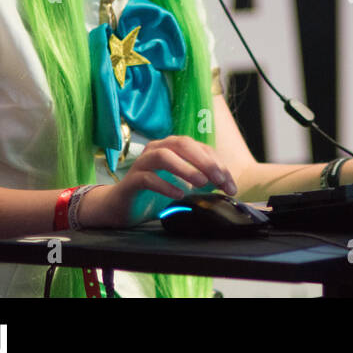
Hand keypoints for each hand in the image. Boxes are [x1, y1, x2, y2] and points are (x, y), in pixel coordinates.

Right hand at [78, 135, 236, 227]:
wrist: (123, 207)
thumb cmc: (157, 193)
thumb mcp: (185, 186)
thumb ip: (204, 182)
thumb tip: (228, 185)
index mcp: (173, 147)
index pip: (200, 148)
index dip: (217, 164)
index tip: (229, 184)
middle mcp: (157, 149)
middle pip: (182, 144)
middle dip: (204, 161)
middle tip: (218, 180)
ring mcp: (142, 163)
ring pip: (163, 156)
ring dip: (185, 168)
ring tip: (201, 184)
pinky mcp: (131, 180)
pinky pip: (147, 178)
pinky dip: (165, 185)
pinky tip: (178, 195)